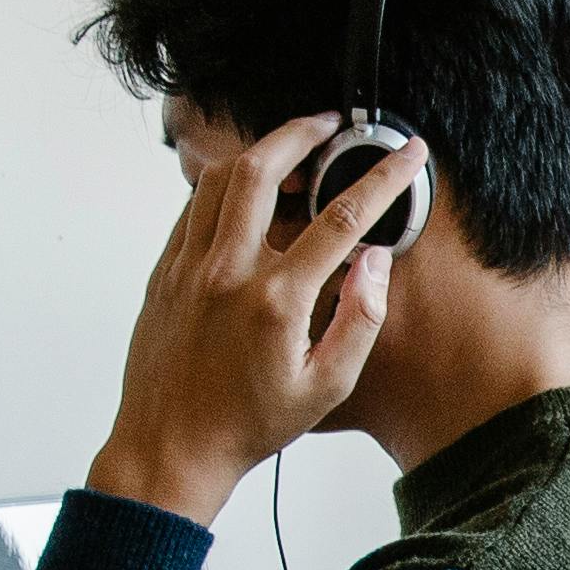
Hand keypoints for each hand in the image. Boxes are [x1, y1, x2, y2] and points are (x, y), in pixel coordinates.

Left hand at [85, 113, 413, 518]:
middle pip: (262, 169)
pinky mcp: (164, 272)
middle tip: (331, 122)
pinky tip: (245, 197)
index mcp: (275, 301)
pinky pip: (192, 208)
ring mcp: (188, 267)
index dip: (382, 179)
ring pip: (217, 179)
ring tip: (289, 153)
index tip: (406, 155)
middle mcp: (226, 272)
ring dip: (257, 154)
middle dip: (302, 132)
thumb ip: (359, 320)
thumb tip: (373, 261)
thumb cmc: (248, 425)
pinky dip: (222, 188)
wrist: (170, 447)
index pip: (340, 219)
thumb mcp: (327, 388)